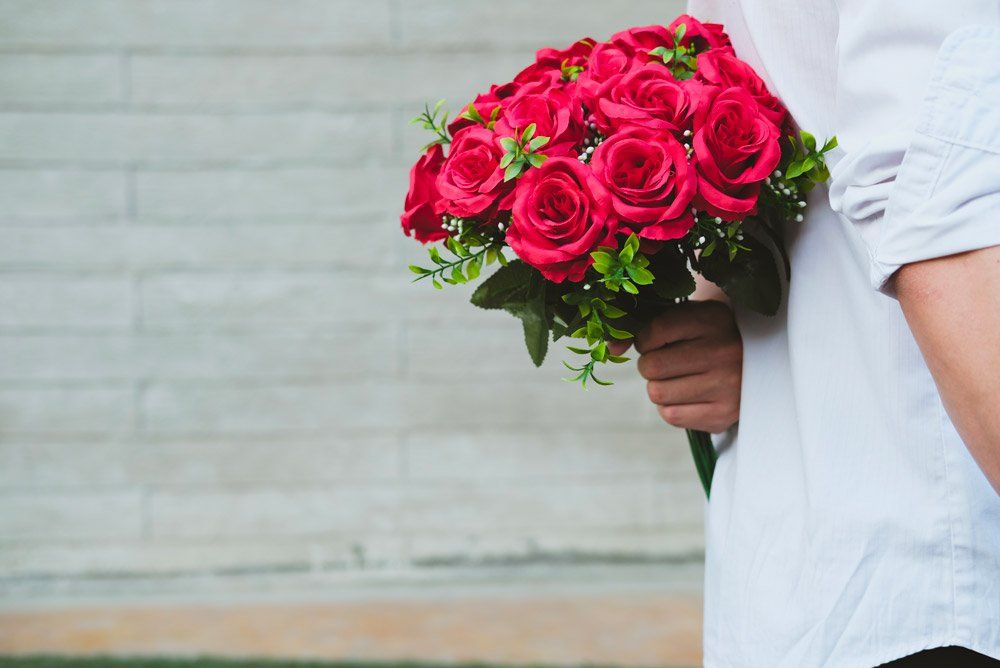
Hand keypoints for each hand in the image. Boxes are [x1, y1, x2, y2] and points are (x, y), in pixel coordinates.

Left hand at [611, 301, 742, 432]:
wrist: (756, 364)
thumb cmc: (707, 336)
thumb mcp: (685, 318)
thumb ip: (642, 326)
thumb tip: (610, 349)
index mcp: (713, 319)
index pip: (654, 331)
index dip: (645, 339)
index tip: (657, 340)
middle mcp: (724, 351)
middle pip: (651, 366)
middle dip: (650, 365)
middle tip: (668, 362)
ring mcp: (727, 386)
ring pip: (657, 393)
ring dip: (659, 386)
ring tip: (680, 378)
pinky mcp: (723, 414)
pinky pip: (671, 415)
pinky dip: (670, 406)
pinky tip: (688, 395)